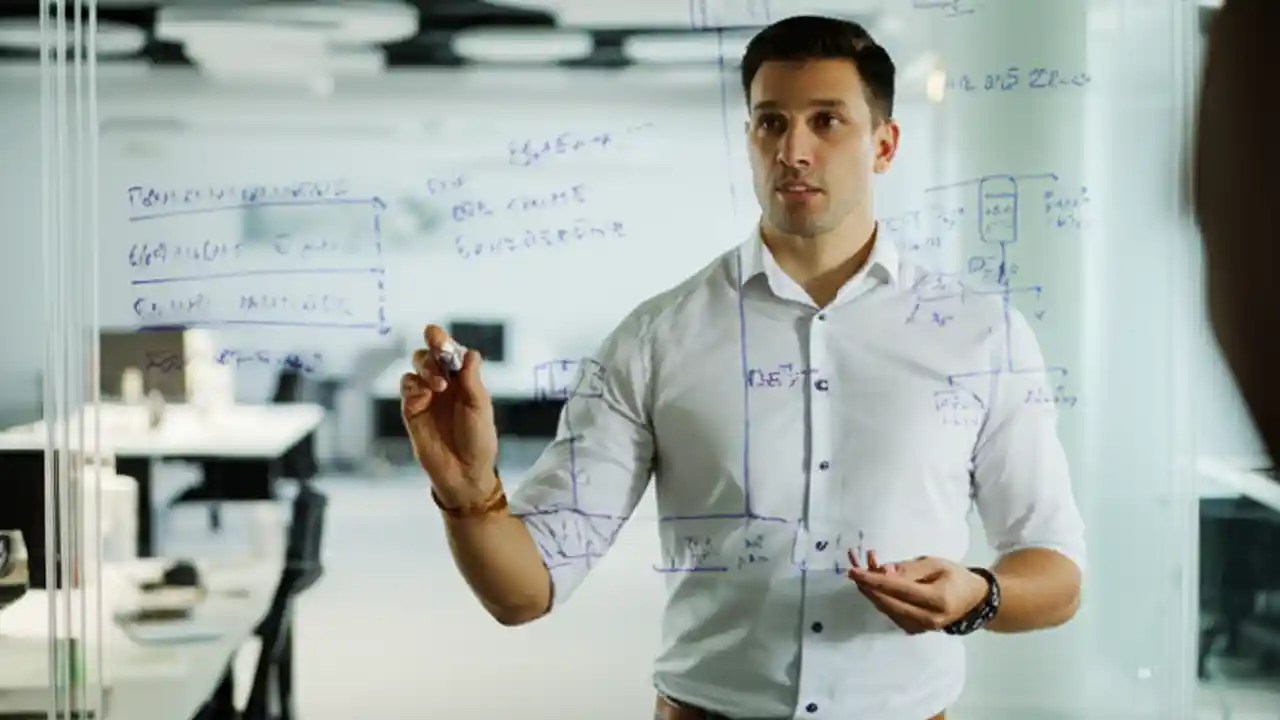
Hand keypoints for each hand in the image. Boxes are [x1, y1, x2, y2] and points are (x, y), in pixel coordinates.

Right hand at [400, 324, 499, 504]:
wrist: (464, 473)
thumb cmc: (479, 440)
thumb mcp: (480, 408)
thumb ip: (471, 381)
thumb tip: (470, 353)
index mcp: (463, 381)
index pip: (450, 353)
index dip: (442, 341)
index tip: (435, 334)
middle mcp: (444, 385)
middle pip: (429, 355)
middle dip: (431, 351)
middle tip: (439, 356)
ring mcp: (427, 397)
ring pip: (416, 368)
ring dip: (425, 369)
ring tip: (439, 385)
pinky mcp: (412, 412)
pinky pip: (407, 389)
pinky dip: (413, 387)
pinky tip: (424, 397)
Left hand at [846, 551, 988, 634]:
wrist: (972, 600)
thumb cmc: (954, 577)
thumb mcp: (935, 564)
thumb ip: (909, 569)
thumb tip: (883, 572)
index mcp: (937, 599)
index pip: (898, 589)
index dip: (873, 580)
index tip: (853, 571)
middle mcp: (928, 619)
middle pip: (889, 604)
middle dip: (867, 588)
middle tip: (853, 572)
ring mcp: (921, 628)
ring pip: (887, 610)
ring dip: (872, 593)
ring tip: (862, 575)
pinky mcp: (915, 630)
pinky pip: (892, 614)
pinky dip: (880, 600)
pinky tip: (874, 587)